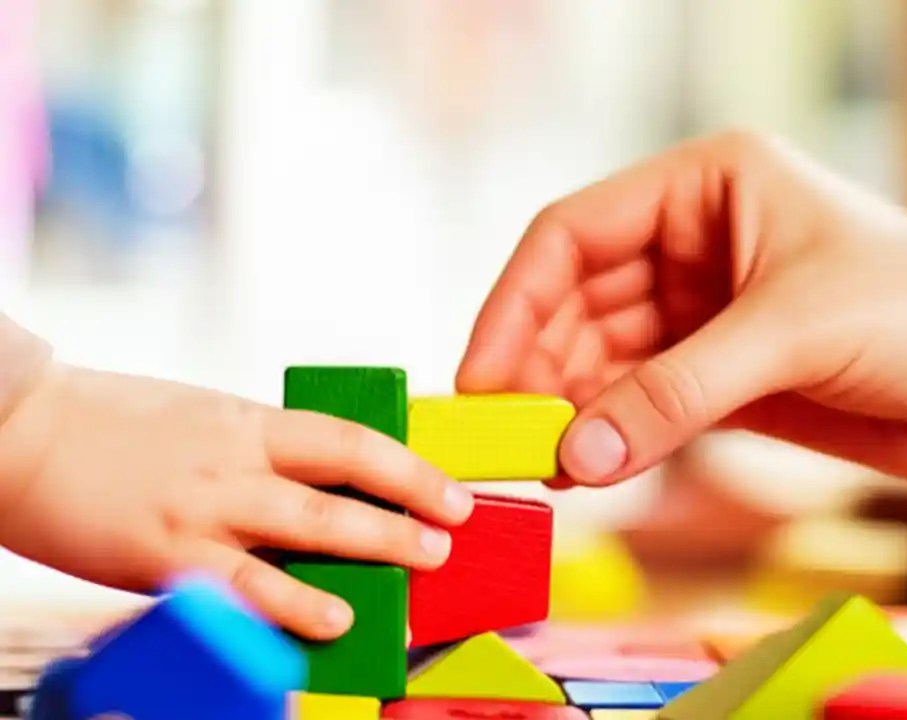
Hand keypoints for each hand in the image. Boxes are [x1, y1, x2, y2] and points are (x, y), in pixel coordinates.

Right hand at [0, 362, 473, 640]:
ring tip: (415, 571)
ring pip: (305, 529)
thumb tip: (328, 483)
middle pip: (342, 481)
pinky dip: (289, 607)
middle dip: (406, 509)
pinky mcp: (165, 556)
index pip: (350, 439)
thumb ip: (263, 450)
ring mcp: (203, 509)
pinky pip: (241, 588)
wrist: (24, 432)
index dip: (410, 467)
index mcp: (249, 423)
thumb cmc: (117, 425)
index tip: (452, 491)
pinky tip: (327, 622)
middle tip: (449, 536)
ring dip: (370, 550)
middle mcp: (236, 462)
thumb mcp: (206, 419)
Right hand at [456, 131, 906, 517]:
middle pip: (581, 299)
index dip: (515, 302)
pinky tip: (590, 467)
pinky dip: (616, 434)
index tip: (481, 377)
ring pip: (608, 356)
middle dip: (540, 365)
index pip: (575, 231)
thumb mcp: (795, 335)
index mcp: (712, 181)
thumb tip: (576, 455)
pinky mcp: (735, 377)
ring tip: (545, 463)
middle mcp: (703, 238)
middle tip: (506, 437)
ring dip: (574, 408)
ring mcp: (716, 311)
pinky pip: (649, 402)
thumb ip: (677, 392)